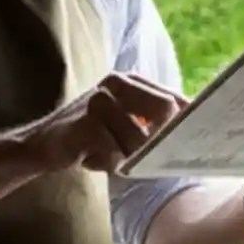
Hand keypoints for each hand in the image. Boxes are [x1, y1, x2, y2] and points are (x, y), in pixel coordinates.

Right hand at [24, 72, 188, 173]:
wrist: (41, 145)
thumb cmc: (89, 137)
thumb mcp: (122, 123)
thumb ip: (151, 122)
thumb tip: (193, 132)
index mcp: (130, 79)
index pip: (174, 97)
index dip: (189, 119)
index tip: (202, 139)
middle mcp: (116, 82)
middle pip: (165, 109)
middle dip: (163, 139)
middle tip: (152, 158)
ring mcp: (100, 99)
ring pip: (141, 138)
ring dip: (129, 157)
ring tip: (109, 158)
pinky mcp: (87, 123)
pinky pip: (117, 152)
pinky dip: (110, 163)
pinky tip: (91, 159)